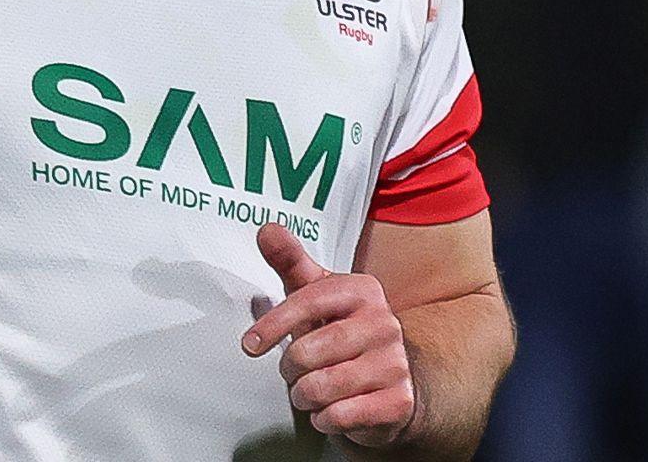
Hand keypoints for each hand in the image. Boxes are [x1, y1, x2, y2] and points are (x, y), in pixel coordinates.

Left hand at [242, 222, 418, 445]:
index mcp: (364, 291)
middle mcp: (385, 324)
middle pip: (307, 352)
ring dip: (304, 395)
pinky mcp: (398, 403)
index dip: (273, 324)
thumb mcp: (317, 293)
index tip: (250, 345)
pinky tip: (331, 409)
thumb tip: (267, 229)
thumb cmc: (341, 330)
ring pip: (320, 388)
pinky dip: (324, 418)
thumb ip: (291, 261)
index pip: (307, 302)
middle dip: (290, 367)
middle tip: (295, 369)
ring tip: (311, 389)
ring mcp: (394, 365)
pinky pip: (339, 416)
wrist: (394, 380)